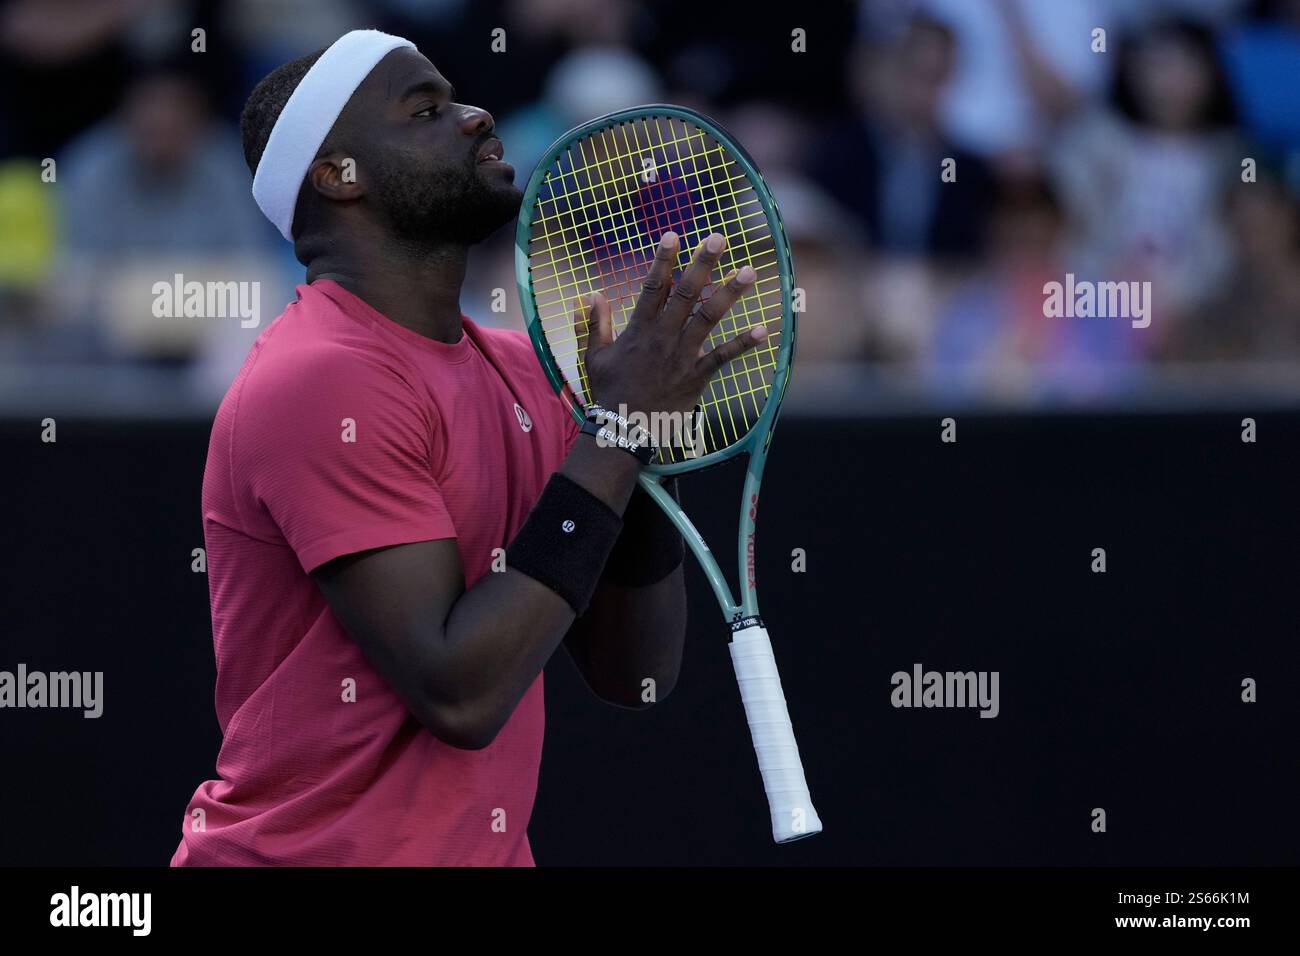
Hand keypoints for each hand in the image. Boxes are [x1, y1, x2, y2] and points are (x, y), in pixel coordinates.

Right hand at [582, 230, 766, 423]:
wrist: (624, 428)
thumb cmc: (608, 391)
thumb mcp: (594, 355)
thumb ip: (595, 324)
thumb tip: (594, 295)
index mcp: (639, 329)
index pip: (653, 286)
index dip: (664, 260)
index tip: (673, 235)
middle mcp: (663, 336)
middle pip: (686, 293)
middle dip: (702, 263)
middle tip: (718, 238)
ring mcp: (682, 355)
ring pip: (709, 317)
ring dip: (730, 293)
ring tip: (749, 270)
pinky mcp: (697, 375)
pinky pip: (723, 356)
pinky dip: (743, 343)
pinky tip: (764, 329)